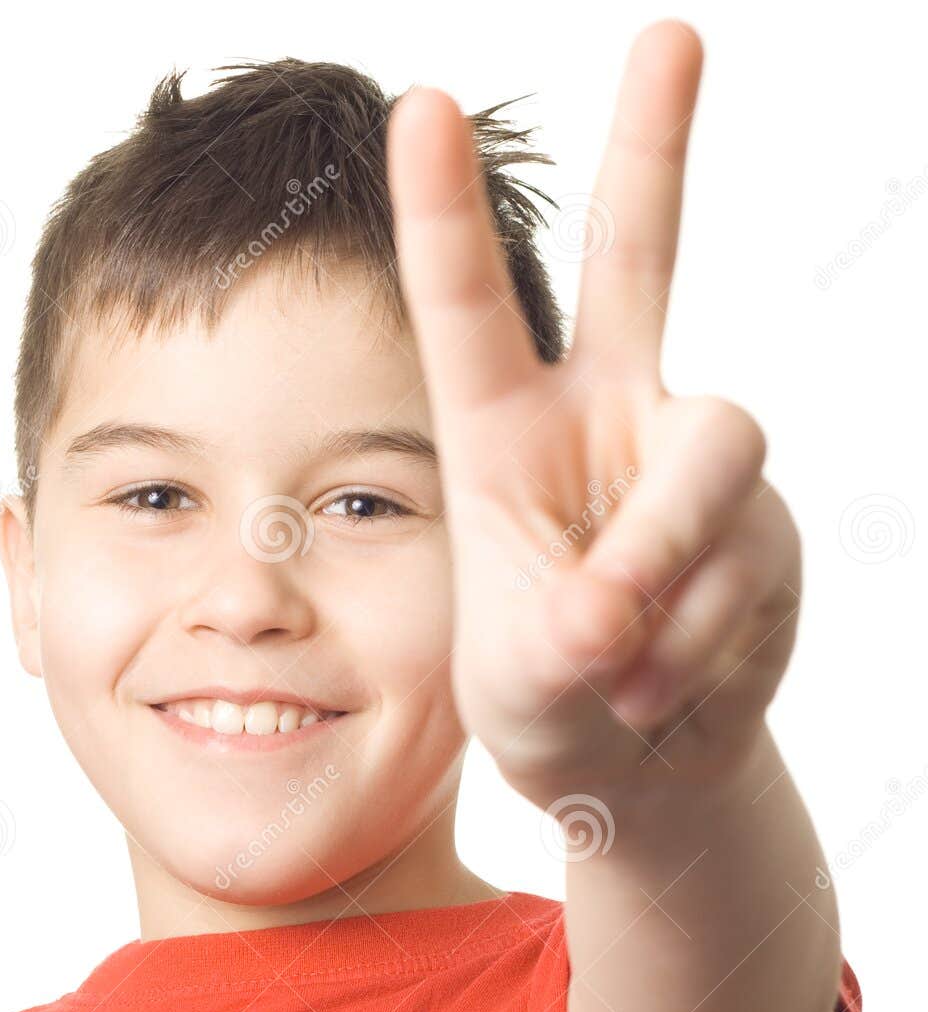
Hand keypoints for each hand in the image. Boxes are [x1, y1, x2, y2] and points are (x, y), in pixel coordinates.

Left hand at [388, 21, 798, 805]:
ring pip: (708, 476)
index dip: (444, 216)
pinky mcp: (767, 519)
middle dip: (656, 149)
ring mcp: (697, 462)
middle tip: (669, 30)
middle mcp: (610, 418)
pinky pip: (743, 573)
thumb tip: (614, 610)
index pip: (470, 314)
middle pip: (646, 263)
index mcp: (506, 434)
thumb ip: (555, 640)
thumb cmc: (546, 695)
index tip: (420, 105)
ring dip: (659, 591)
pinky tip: (661, 688)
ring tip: (613, 673)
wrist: (637, 762)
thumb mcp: (518, 676)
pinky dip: (695, 650)